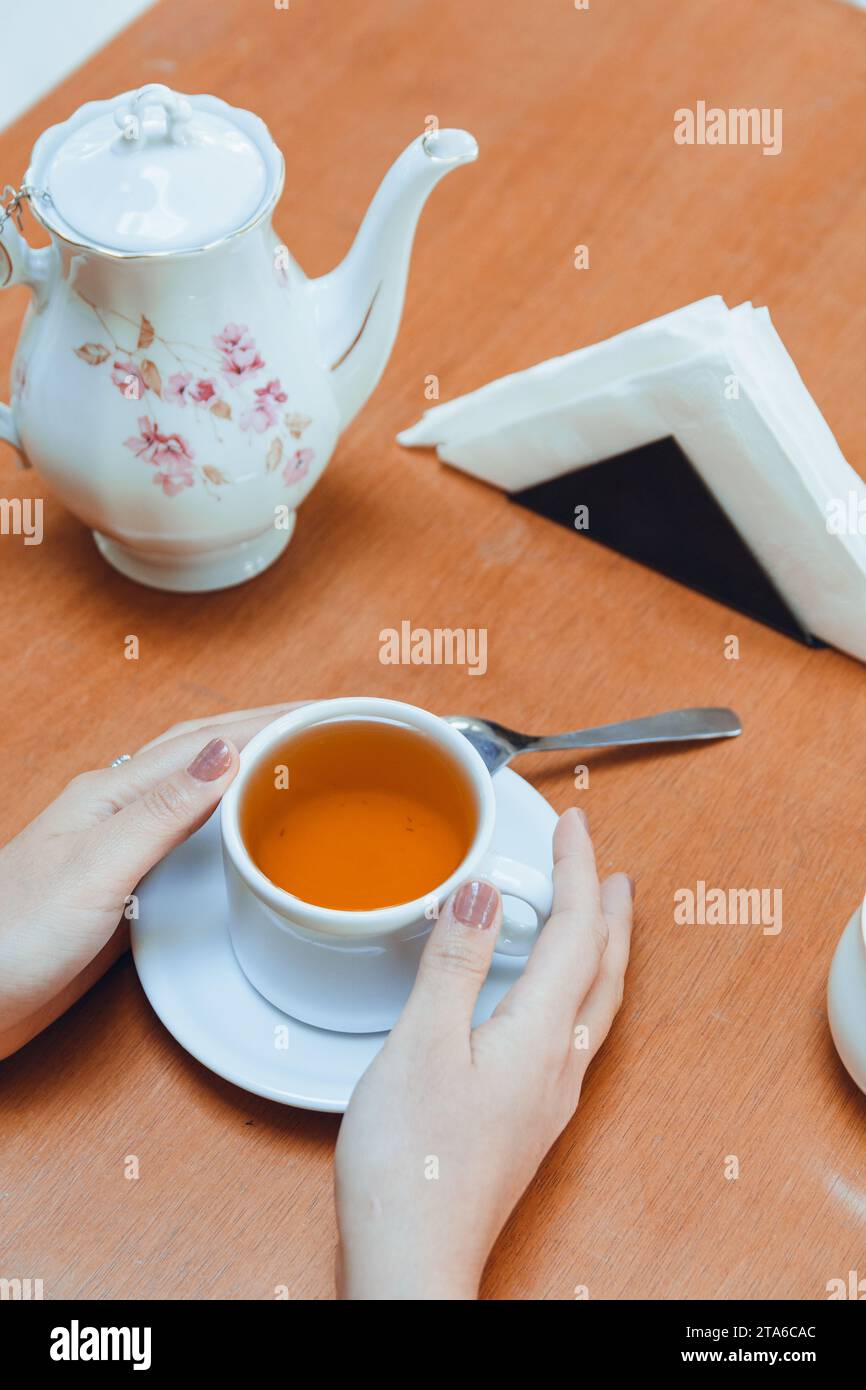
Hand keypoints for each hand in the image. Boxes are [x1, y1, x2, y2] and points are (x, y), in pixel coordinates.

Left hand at [0, 703, 303, 1058]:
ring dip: (253, 764)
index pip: (208, 740)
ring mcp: (124, 845)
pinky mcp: (129, 885)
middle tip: (333, 724)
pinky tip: (251, 830)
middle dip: (270, 727)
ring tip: (306, 758)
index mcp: (113, 793)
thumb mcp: (96, 870)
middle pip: (207, 750)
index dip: (272, 719)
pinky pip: (194, 835)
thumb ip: (162, 814)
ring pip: (202, 788)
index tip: (329, 710)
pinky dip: (233, 817)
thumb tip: (227, 753)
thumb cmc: (13, 938)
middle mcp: (120, 810)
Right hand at [334, 807, 632, 1299]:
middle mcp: (559, 1066)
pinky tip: (552, 994)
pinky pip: (574, 1030)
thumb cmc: (409, 1165)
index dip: (576, 871)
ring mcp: (548, 1097)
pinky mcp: (529, 1118)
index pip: (576, 932)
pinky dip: (577, 986)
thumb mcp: (418, 1046)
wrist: (412, 1262)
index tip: (572, 824)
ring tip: (598, 913)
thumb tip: (482, 891)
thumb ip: (453, 962)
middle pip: (603, 969)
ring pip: (595, 1002)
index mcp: (538, 1037)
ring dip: (601, 947)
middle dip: (607, 908)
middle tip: (604, 862)